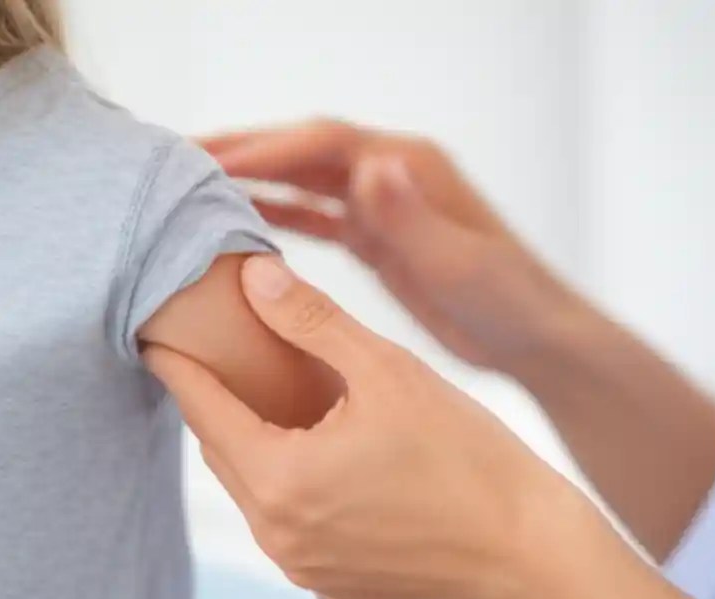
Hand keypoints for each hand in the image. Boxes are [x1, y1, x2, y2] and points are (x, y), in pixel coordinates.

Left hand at [144, 255, 619, 598]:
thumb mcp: (387, 371)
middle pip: (217, 446)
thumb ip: (311, 320)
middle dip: (206, 396)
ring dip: (241, 436)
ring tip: (241, 387)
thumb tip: (252, 275)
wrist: (526, 554)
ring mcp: (296, 562)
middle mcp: (274, 530)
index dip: (175, 361)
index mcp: (280, 478)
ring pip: (246, 482)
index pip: (201, 406)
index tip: (152, 326)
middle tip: (194, 348)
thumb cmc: (466, 456)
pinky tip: (296, 440)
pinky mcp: (323, 577)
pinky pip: (276, 513)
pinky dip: (274, 472)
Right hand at [202, 119, 577, 372]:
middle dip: (243, 151)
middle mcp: (390, 174)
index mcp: (409, 167)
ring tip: (191, 186)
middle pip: (302, 149)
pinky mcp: (377, 238)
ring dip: (251, 178)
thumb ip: (412, 217)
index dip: (265, 149)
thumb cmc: (510, 302)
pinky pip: (315, 216)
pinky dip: (276, 214)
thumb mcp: (460, 263)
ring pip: (302, 180)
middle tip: (178, 160)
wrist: (537, 338)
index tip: (209, 164)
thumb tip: (370, 163)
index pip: (322, 144)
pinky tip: (237, 225)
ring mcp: (382, 204)